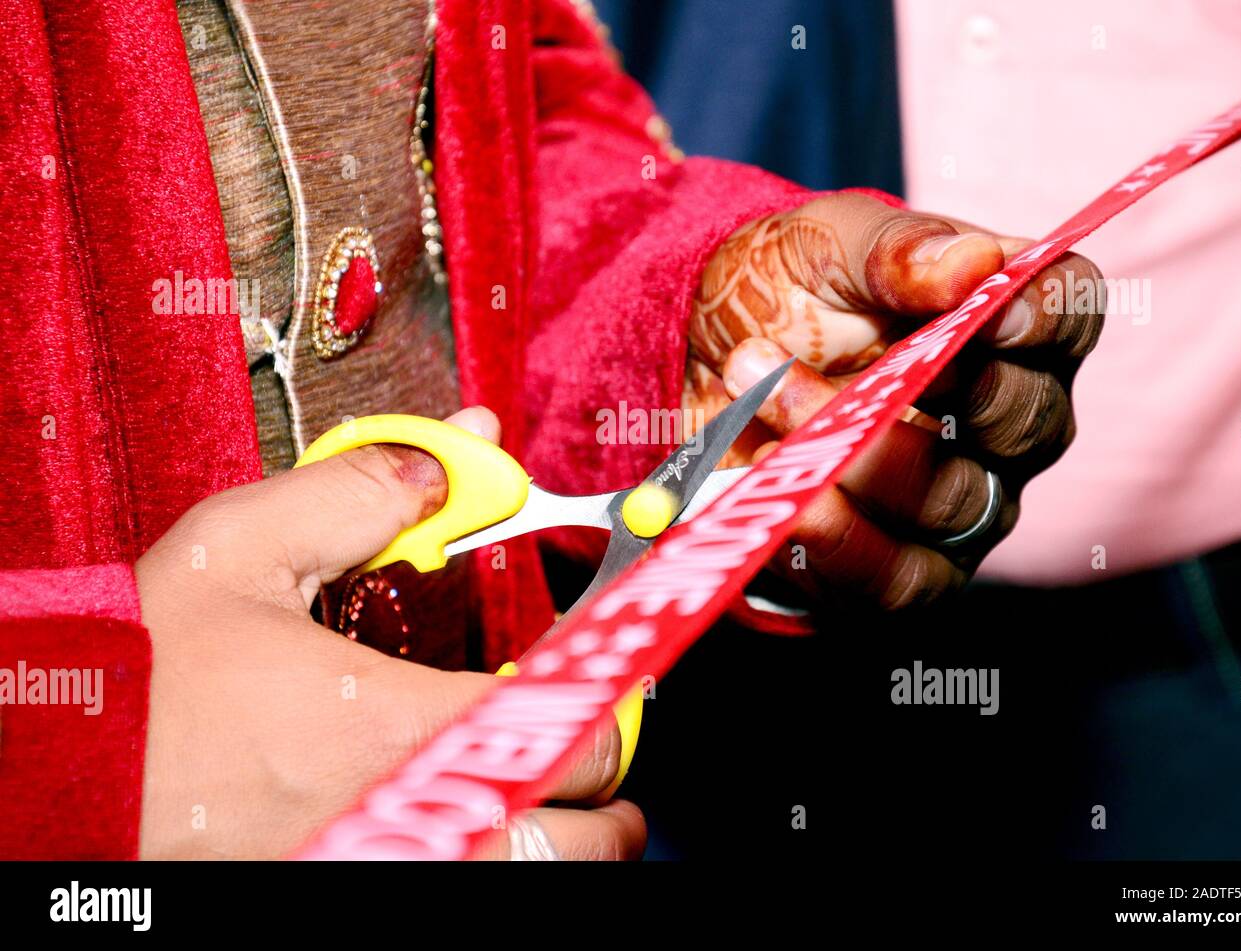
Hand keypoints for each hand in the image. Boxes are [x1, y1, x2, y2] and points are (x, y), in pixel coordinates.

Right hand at [135, 407, 643, 859]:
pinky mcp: (357, 902)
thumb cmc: (134, 687)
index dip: (609, 689)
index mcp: (403, 731)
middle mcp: (415, 825)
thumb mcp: (237, 552)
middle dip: (597, 776)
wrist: (48, 786)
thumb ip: (360, 494)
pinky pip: (480, 895)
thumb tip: (455, 452)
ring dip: (560, 832)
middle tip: (573, 733)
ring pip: (545, 877)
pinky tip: (455, 817)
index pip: (581, 728)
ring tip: (527, 783)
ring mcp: (392, 876)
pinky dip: (496, 860)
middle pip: (592, 833)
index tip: (607, 666)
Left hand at [686, 192, 1103, 608]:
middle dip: (925, 389)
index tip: (987, 313)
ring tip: (769, 400)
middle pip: (1024, 423)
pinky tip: (790, 497)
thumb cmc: (783, 290)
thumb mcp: (825, 242)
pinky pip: (896, 578)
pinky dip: (839, 541)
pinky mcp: (895, 570)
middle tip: (830, 358)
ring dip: (857, 456)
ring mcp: (959, 504)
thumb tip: (976, 262)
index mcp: (1006, 323)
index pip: (1068, 318)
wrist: (695, 361)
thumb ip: (898, 250)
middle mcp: (1004, 423)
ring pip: (952, 503)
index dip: (1042, 318)